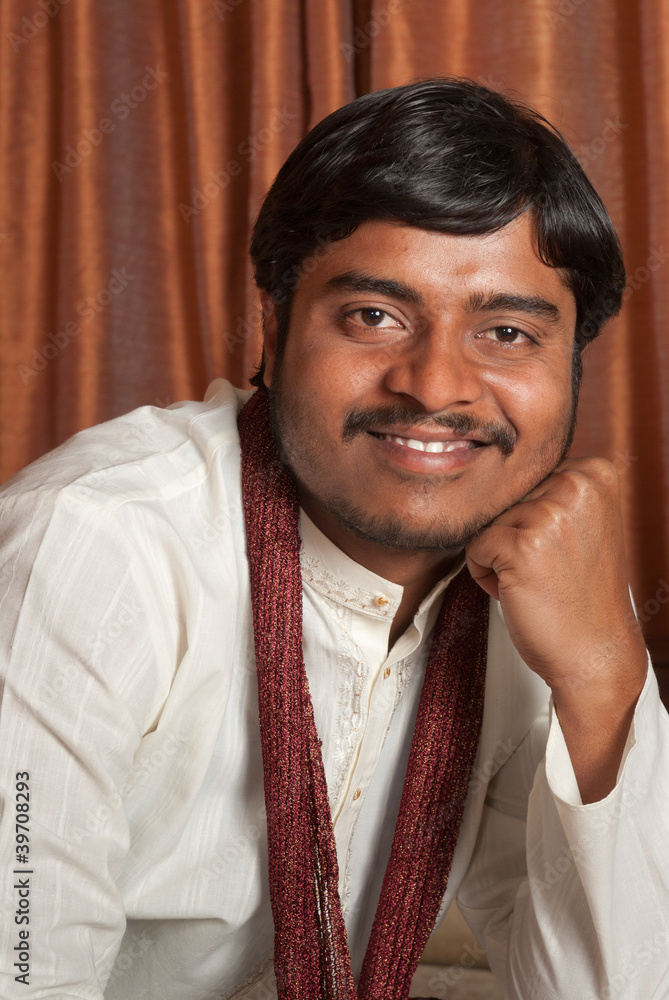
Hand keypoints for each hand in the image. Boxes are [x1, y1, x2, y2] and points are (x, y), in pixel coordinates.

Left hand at [465, 457, 647, 800]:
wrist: (595, 654)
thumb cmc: (581, 594)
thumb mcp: (581, 524)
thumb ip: (550, 491)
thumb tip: (490, 468)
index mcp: (594, 472)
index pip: (525, 478)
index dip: (531, 519)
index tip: (560, 549)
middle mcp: (575, 484)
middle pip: (505, 497)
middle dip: (513, 536)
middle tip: (548, 570)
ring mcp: (549, 513)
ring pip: (488, 522)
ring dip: (499, 557)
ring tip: (536, 582)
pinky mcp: (520, 544)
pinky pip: (474, 548)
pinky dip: (484, 575)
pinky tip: (519, 592)